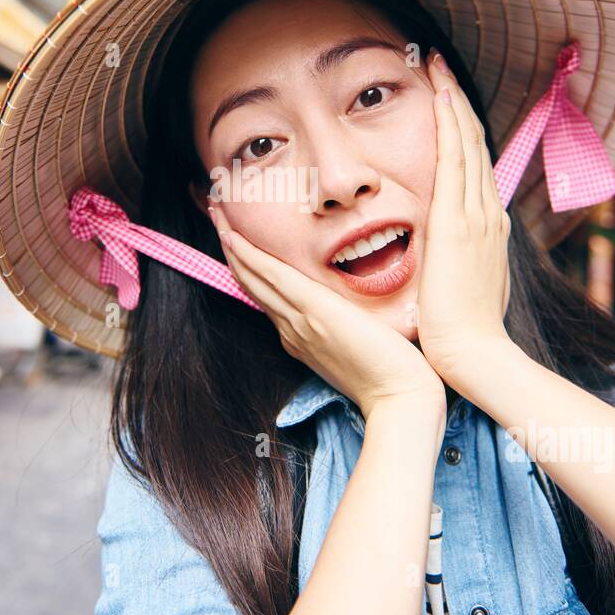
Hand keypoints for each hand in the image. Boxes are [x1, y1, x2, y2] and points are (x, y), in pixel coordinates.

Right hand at [207, 204, 444, 421]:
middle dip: (231, 249)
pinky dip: (251, 256)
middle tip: (215, 215)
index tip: (235, 239)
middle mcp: (291, 329)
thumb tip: (349, 310)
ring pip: (255, 277)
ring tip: (218, 215)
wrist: (399, 399)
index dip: (247, 266)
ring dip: (233, 246)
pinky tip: (235, 238)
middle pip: (251, 283)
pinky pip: (274, 277)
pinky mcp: (314, 311)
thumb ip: (347, 328)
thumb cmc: (391, 376)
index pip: (266, 295)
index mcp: (299, 337)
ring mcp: (299, 321)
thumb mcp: (361, 348)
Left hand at [415, 49, 513, 387]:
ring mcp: (476, 214)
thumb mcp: (460, 287)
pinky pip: (455, 158)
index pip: (472, 167)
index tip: (444, 100)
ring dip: (452, 99)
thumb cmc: (460, 331)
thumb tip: (440, 254)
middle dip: (457, 101)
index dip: (460, 129)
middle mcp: (487, 213)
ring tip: (437, 63)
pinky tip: (440, 93)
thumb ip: (452, 262)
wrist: (473, 355)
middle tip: (440, 64)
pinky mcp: (459, 220)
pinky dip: (450, 122)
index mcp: (485, 229)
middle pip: (473, 143)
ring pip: (466, 141)